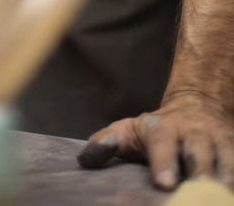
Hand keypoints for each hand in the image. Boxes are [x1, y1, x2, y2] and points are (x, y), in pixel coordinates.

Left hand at [78, 93, 233, 189]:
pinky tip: (231, 196)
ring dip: (225, 177)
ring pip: (226, 158)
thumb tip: (85, 160)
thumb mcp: (129, 130)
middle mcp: (194, 132)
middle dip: (200, 170)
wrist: (196, 107)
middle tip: (198, 191)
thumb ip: (108, 142)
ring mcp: (219, 142)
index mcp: (164, 127)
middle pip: (199, 149)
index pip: (162, 141)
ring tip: (222, 196)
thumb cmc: (155, 130)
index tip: (163, 183)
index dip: (163, 161)